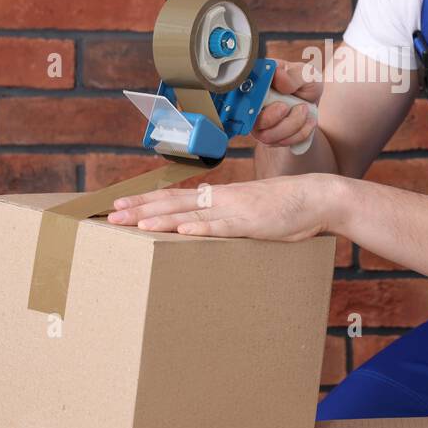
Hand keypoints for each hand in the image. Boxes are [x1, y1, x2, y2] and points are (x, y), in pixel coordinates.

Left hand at [106, 173, 341, 241]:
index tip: (120, 206)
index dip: (146, 202)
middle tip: (110, 216)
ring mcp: (235, 210)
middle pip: (173, 203)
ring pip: (191, 214)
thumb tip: (204, 226)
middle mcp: (221, 199)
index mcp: (219, 197)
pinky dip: (201, 228)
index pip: (174, 198)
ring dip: (161, 219)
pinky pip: (222, 227)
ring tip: (134, 225)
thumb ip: (227, 217)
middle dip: (140, 210)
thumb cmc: (285, 208)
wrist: (317, 197)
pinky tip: (180, 231)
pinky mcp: (252, 222)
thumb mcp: (249, 211)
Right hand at [252, 60, 321, 149]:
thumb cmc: (303, 85)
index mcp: (257, 81)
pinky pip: (278, 143)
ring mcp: (256, 122)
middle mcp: (251, 102)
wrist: (310, 107)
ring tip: (306, 111)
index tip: (279, 103)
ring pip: (266, 135)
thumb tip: (278, 75)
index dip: (255, 98)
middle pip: (250, 118)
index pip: (241, 90)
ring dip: (293, 125)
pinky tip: (308, 122)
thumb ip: (294, 75)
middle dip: (276, 117)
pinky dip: (299, 134)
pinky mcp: (266, 136)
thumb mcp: (306, 75)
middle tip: (301, 107)